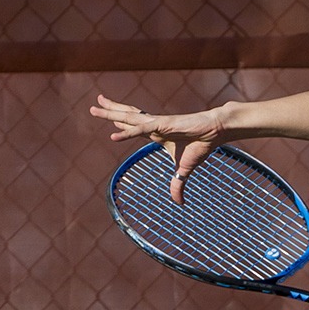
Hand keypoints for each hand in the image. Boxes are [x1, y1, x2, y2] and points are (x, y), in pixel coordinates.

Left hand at [89, 95, 223, 201]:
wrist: (214, 132)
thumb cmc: (200, 146)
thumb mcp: (184, 169)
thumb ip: (178, 184)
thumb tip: (179, 203)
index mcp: (157, 132)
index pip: (134, 126)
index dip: (121, 123)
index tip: (110, 119)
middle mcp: (154, 125)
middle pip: (127, 117)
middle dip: (110, 111)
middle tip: (94, 106)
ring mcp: (156, 123)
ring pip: (128, 118)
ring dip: (110, 114)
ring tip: (94, 108)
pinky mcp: (162, 125)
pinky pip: (140, 129)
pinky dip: (126, 133)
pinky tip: (112, 135)